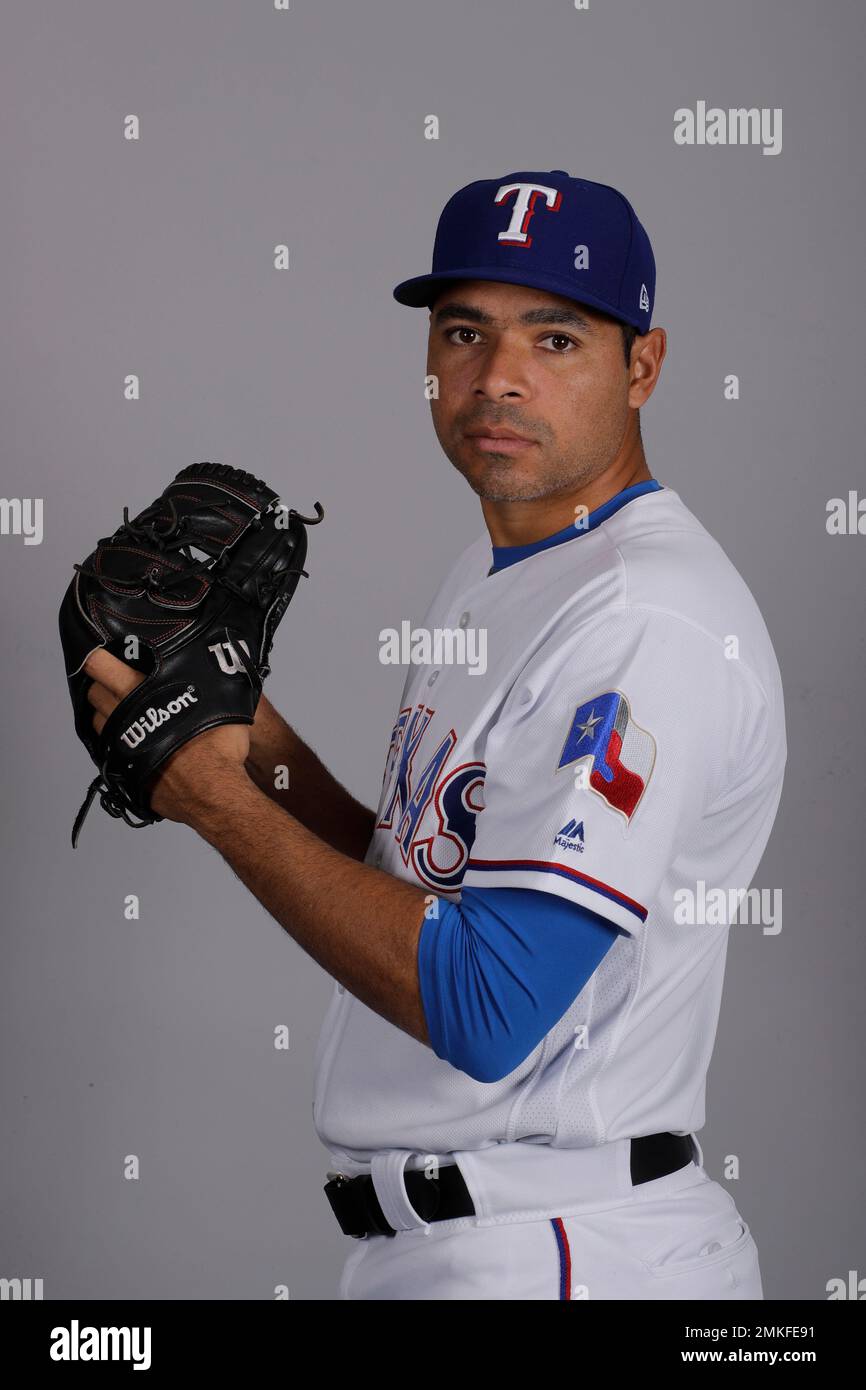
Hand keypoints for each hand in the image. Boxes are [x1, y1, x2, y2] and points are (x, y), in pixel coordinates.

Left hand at [83, 649, 250, 824]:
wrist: (212, 792)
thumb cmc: (217, 746)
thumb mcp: (221, 699)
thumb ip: (208, 679)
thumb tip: (222, 661)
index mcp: (140, 693)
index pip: (100, 666)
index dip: (95, 657)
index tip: (97, 653)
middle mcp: (123, 716)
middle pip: (93, 692)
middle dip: (100, 683)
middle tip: (115, 680)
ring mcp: (120, 745)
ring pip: (97, 721)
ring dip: (106, 712)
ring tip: (125, 709)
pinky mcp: (123, 769)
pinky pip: (108, 749)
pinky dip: (115, 740)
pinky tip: (132, 738)